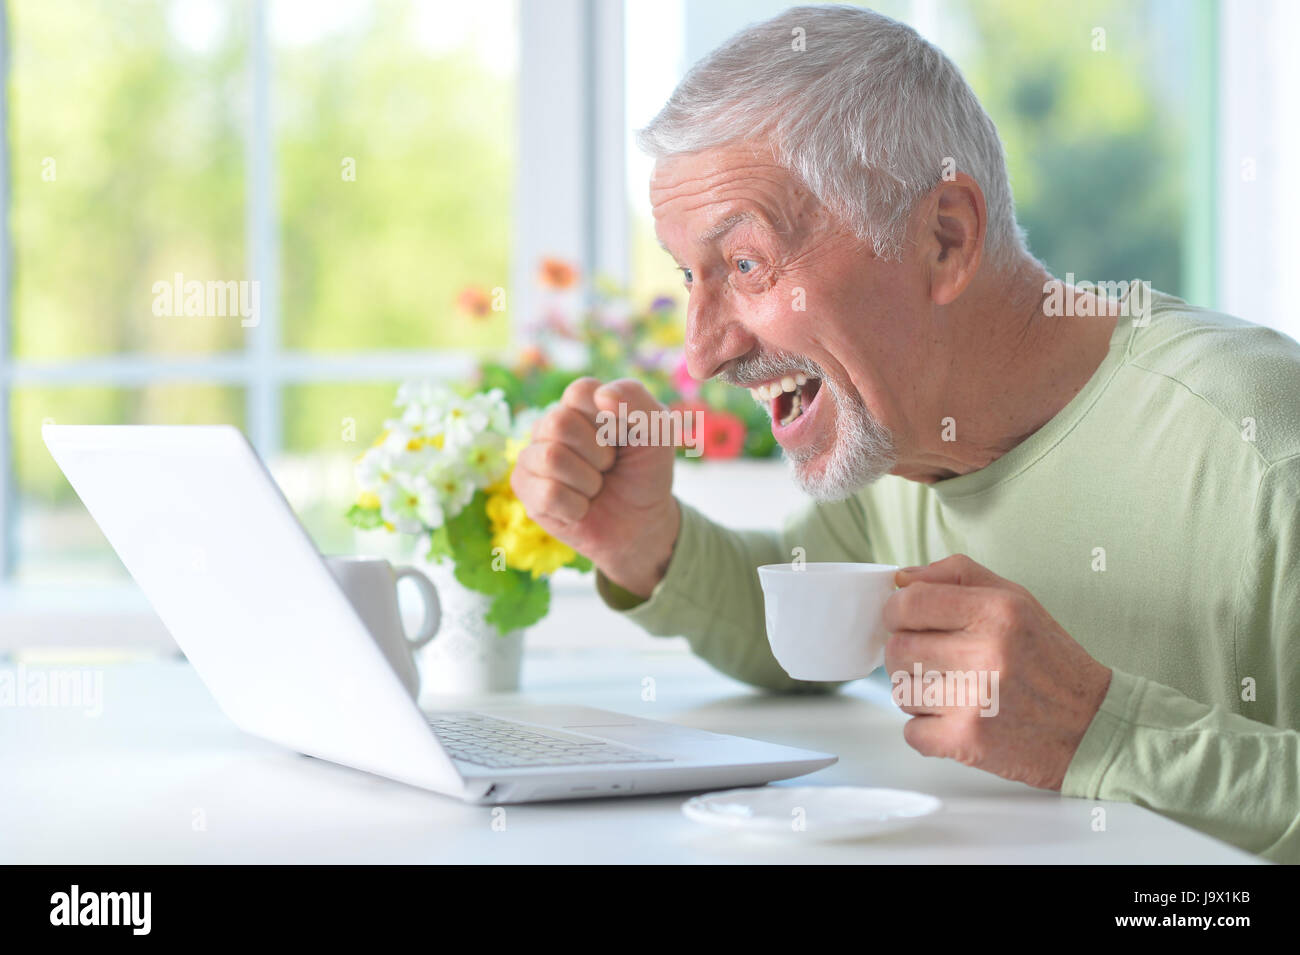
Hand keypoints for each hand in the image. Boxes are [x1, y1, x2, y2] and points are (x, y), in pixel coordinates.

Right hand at [511, 377, 679, 596]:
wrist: (641, 523)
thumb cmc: (645, 471)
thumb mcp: (657, 432)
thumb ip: (637, 400)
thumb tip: (602, 396)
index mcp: (580, 404)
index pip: (579, 392)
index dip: (609, 420)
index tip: (624, 438)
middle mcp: (550, 425)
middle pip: (559, 422)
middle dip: (598, 453)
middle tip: (609, 466)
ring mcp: (533, 455)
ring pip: (550, 457)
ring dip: (588, 481)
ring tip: (595, 486)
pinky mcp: (525, 488)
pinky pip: (547, 493)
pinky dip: (577, 506)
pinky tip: (581, 506)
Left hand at [882, 554, 1111, 790]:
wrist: (1093, 726)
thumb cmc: (1049, 660)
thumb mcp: (1016, 599)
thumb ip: (957, 576)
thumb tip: (902, 579)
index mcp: (997, 611)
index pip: (909, 603)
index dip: (896, 611)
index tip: (904, 620)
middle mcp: (986, 653)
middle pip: (897, 648)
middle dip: (905, 654)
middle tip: (932, 660)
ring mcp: (975, 700)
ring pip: (900, 691)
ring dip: (917, 693)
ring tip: (952, 691)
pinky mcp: (968, 740)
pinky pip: (911, 732)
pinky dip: (927, 730)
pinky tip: (956, 719)